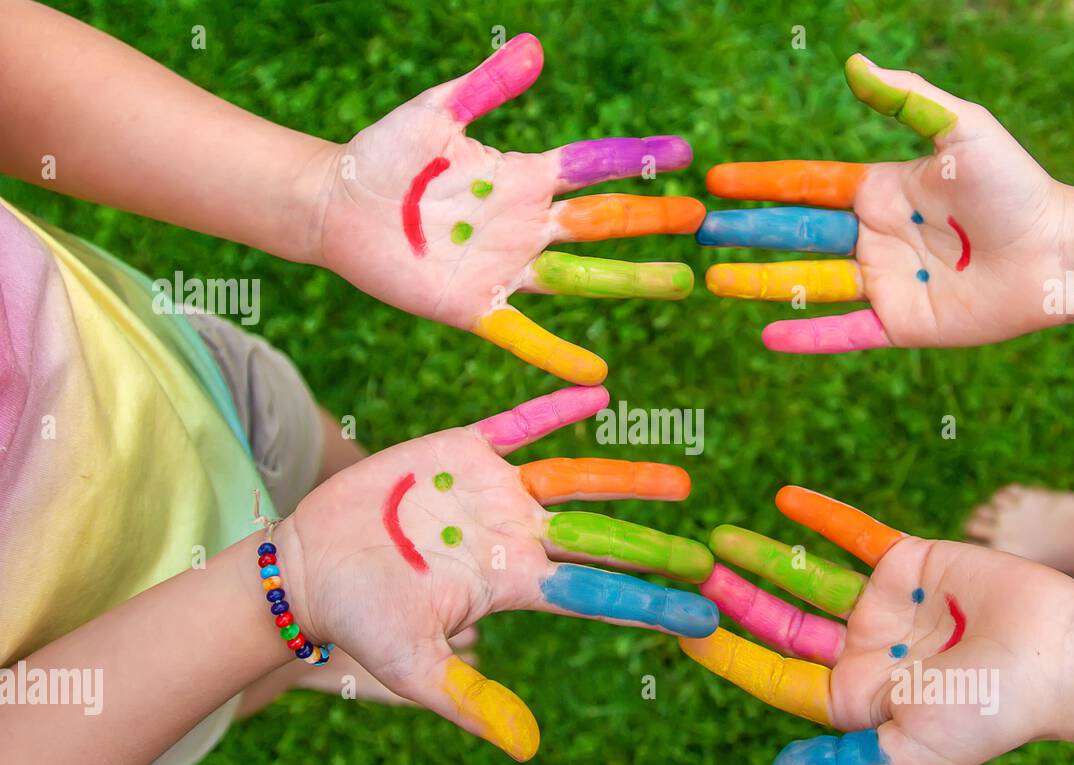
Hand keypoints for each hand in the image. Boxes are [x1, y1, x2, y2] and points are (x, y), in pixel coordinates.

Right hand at [279, 386, 717, 761]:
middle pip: (600, 538)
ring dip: (625, 477)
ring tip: (682, 481)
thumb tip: (528, 750)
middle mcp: (516, 537)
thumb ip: (470, 701)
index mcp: (513, 583)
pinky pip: (520, 425)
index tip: (702, 617)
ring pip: (573, 479)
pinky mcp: (463, 451)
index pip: (595, 594)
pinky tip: (599, 394)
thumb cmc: (360, 620)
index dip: (649, 604)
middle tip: (709, 556)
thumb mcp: (414, 667)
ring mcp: (494, 492)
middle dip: (654, 547)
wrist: (311, 566)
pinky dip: (555, 410)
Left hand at [310, 33, 703, 384]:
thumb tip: (535, 47)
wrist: (337, 205)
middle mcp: (524, 226)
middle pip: (602, 223)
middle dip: (652, 220)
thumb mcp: (437, 114)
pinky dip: (556, 354)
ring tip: (680, 280)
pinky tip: (595, 372)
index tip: (684, 153)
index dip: (636, 158)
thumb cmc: (384, 156)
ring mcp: (505, 268)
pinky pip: (524, 334)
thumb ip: (487, 87)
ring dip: (631, 280)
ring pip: (581, 277)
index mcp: (521, 178)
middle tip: (701, 219)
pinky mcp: (475, 306)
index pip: (592, 167)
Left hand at [680, 486, 1073, 764]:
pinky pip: (857, 533)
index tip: (685, 628)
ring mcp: (887, 604)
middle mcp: (865, 649)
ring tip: (718, 536)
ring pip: (809, 574)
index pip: (778, 674)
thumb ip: (844, 764)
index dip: (731, 653)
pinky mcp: (913, 561)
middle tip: (690, 572)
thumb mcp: (910, 753)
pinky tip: (783, 499)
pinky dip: (822, 515)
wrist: (1061, 658)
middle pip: (783, 621)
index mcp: (859, 698)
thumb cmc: (990, 716)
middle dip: (737, 599)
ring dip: (765, 556)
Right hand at [698, 53, 1070, 351]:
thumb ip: (906, 101)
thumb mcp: (961, 131)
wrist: (1057, 251)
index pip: (807, 186)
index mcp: (883, 191)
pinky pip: (843, 332)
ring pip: (809, 284)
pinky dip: (807, 336)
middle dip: (747, 231)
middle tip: (698, 230)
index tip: (720, 179)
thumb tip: (854, 63)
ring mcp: (885, 284)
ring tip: (715, 280)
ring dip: (760, 283)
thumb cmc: (1016, 186)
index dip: (763, 183)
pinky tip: (767, 336)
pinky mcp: (900, 325)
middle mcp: (875, 238)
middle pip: (795, 234)